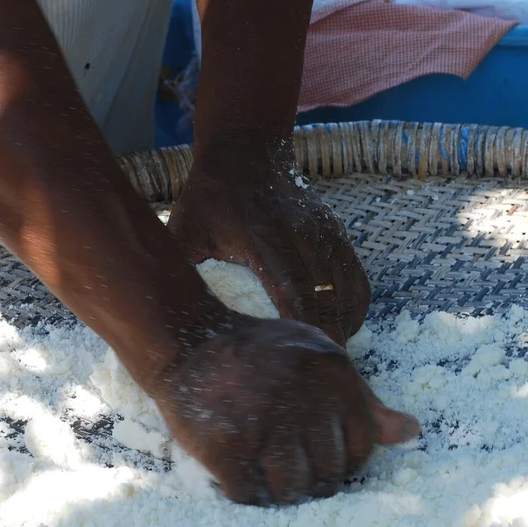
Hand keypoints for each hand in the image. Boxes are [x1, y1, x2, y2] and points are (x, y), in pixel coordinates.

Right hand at [153, 315, 418, 504]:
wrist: (189, 341)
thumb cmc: (263, 355)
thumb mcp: (321, 361)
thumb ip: (365, 401)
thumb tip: (413, 432)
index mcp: (334, 378)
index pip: (362, 449)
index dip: (343, 461)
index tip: (318, 456)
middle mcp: (304, 400)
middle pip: (328, 476)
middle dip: (310, 480)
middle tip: (286, 468)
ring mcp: (264, 424)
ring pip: (291, 491)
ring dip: (278, 492)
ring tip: (263, 474)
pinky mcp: (226, 446)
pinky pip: (249, 494)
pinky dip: (244, 493)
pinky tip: (235, 474)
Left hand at [172, 168, 370, 344]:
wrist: (247, 153)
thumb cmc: (210, 198)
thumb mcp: (185, 230)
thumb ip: (182, 272)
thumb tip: (171, 320)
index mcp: (263, 236)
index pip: (294, 290)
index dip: (301, 328)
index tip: (298, 359)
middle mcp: (302, 234)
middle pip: (327, 298)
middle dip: (325, 339)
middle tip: (315, 373)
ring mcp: (325, 234)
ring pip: (347, 293)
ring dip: (341, 328)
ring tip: (327, 357)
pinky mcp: (337, 235)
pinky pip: (356, 281)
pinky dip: (351, 310)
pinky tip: (338, 330)